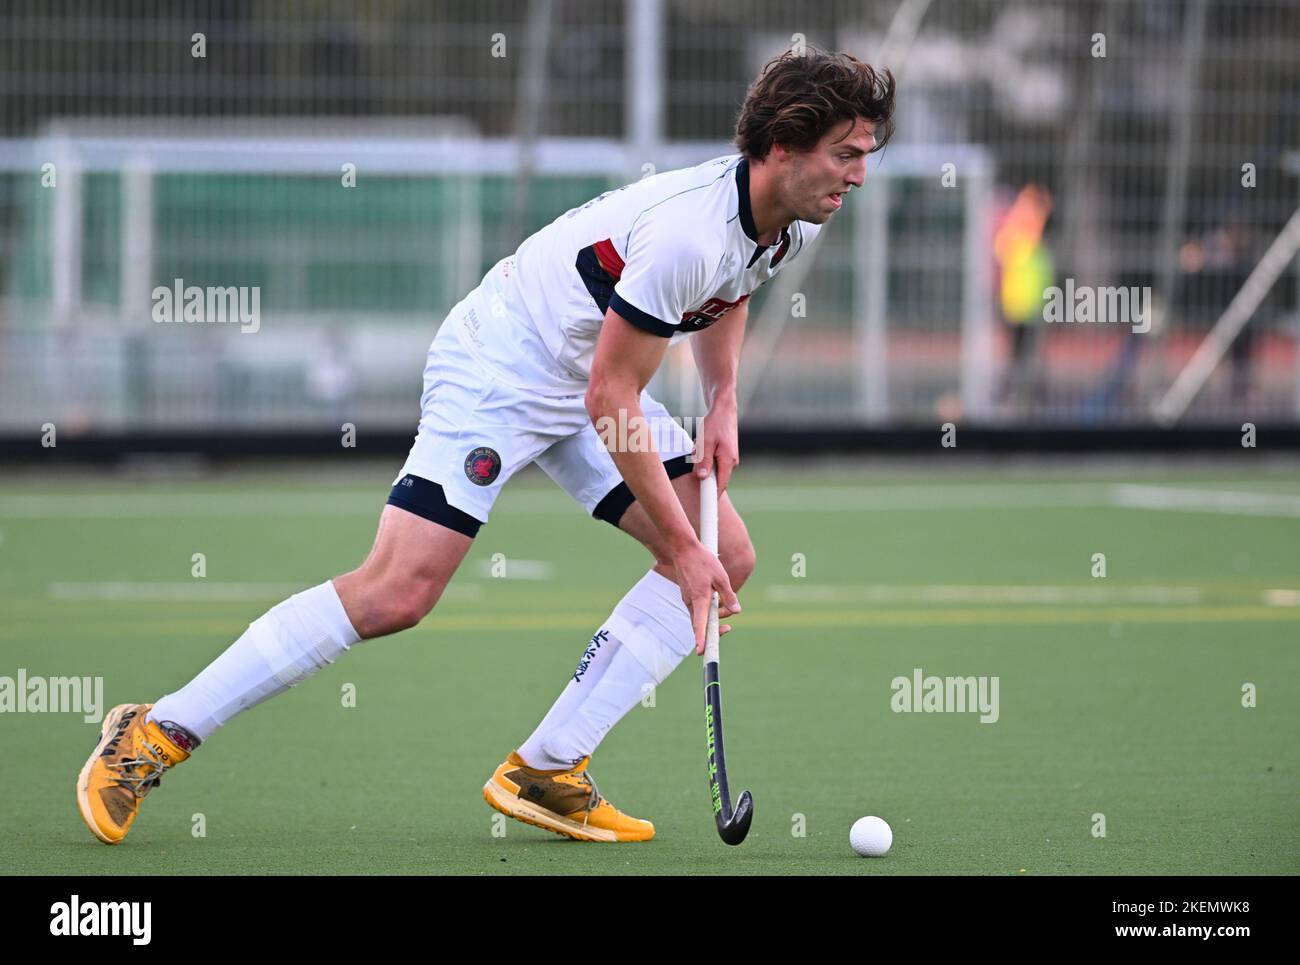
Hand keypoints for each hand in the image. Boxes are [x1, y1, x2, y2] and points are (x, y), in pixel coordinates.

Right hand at [672, 539, 740, 654]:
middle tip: (729, 627)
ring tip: (726, 609)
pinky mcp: (687, 595)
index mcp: (699, 599)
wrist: (683, 549)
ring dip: (713, 617)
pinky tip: (716, 600)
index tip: (702, 651)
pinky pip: (697, 609)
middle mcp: (691, 602)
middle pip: (701, 624)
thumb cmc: (703, 561)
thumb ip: (729, 595)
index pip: (699, 624)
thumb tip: (737, 611)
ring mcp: (687, 599)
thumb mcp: (721, 577)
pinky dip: (707, 610)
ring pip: (700, 616)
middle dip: (714, 629)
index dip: (701, 639)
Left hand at [692, 396, 739, 492]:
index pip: (720, 486)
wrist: (724, 408)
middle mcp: (731, 462)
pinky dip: (704, 456)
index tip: (704, 508)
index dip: (712, 497)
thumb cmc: (715, 423)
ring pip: (712, 469)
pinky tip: (701, 443)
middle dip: (702, 475)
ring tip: (698, 446)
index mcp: (728, 461)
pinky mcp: (725, 453)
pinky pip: (712, 461)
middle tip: (694, 462)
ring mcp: (729, 458)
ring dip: (702, 462)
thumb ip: (703, 460)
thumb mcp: (705, 442)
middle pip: (715, 479)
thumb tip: (701, 477)